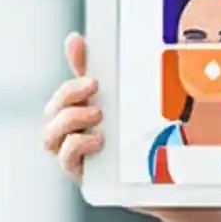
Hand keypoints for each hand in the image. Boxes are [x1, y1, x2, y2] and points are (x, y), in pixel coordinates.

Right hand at [41, 32, 220, 221]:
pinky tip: (98, 139)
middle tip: (94, 88)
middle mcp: (74, 134)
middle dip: (67, 95)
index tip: (87, 64)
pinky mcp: (85, 175)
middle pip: (51, 112)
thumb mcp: (134, 105)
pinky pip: (65, 158)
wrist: (172, 181)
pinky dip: (76, 145)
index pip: (64, 93)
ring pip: (48, 136)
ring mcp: (76, 156)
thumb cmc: (149, 140)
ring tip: (97, 114)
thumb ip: (109, 75)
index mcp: (85, 114)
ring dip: (68, 120)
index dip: (70, 75)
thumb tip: (85, 40)